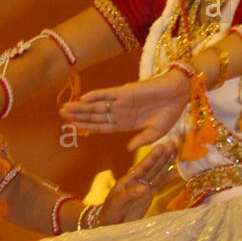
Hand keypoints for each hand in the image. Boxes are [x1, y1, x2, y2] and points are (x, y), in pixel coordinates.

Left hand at [60, 66, 190, 150]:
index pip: (102, 126)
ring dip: (81, 107)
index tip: (73, 129)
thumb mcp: (156, 133)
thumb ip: (141, 140)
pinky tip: (83, 98)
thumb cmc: (170, 113)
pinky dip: (96, 95)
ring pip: (97, 105)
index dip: (87, 128)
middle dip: (78, 116)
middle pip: (94, 116)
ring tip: (65, 108)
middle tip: (60, 116)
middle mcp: (120, 112)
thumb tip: (129, 149)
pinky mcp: (127, 92)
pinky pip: (108, 94)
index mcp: (126, 123)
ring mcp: (122, 102)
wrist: (180, 95)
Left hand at [99, 139, 177, 224]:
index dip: (152, 157)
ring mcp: (143, 188)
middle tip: (172, 144)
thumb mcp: (116, 203)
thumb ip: (129, 195)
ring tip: (175, 153)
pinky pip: (159, 185)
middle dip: (162, 156)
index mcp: (128, 180)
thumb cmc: (109, 213)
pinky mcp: (148, 196)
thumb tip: (145, 188)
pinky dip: (166, 177)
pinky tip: (173, 170)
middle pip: (152, 167)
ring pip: (157, 173)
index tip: (160, 147)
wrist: (110, 224)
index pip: (142, 167)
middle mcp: (137, 181)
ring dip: (166, 163)